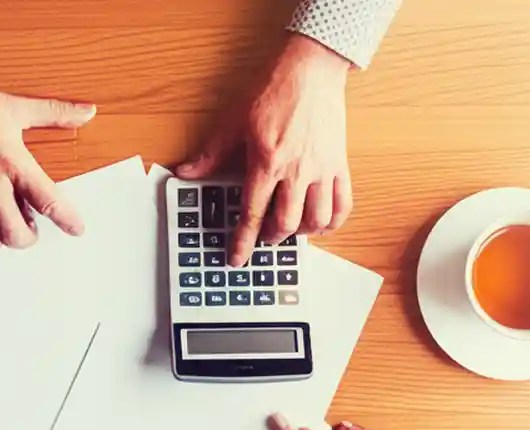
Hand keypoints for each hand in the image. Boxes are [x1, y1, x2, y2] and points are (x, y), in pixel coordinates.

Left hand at [178, 33, 352, 266]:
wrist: (310, 70)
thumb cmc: (274, 92)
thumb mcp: (234, 122)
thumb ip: (211, 154)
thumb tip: (186, 172)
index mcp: (267, 163)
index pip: (253, 213)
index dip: (243, 241)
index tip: (237, 259)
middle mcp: (297, 171)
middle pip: (287, 223)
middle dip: (272, 237)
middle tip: (264, 235)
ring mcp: (322, 170)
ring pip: (317, 219)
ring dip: (303, 232)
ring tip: (291, 227)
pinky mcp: (340, 164)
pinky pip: (343, 204)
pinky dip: (333, 221)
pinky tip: (321, 222)